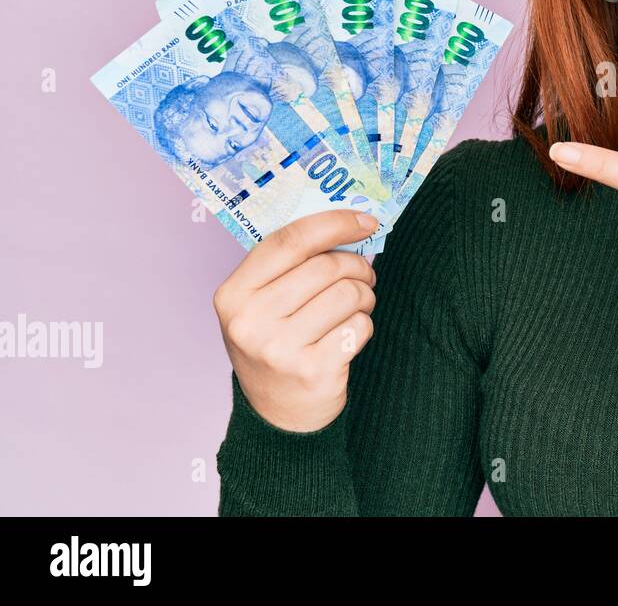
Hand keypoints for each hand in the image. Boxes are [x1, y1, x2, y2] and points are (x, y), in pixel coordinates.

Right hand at [213, 210, 379, 431]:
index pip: (289, 240)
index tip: (365, 220)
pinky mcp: (312, 371)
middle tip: (365, 276)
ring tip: (356, 308)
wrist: (277, 416)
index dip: (333, 223)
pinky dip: (363, 326)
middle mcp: (250, 321)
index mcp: (233, 294)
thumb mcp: (262, 306)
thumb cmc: (277, 346)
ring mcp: (279, 349)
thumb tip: (349, 224)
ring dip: (364, 297)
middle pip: (326, 266)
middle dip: (357, 266)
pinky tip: (348, 337)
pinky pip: (359, 326)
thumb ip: (290, 267)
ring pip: (348, 294)